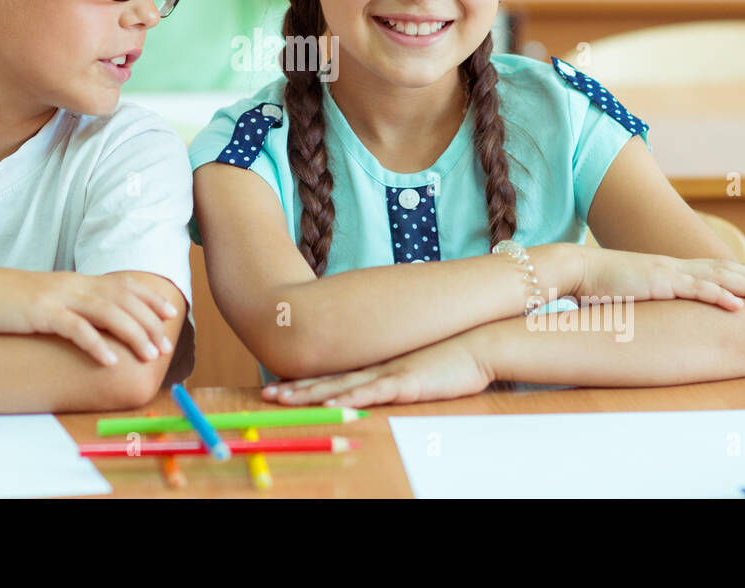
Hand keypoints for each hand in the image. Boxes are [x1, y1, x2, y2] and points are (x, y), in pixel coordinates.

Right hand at [0, 266, 178, 366]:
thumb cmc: (6, 300)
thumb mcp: (45, 298)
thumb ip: (69, 304)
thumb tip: (90, 321)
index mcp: (75, 281)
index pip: (122, 283)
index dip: (148, 297)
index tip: (169, 311)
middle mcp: (72, 285)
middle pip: (122, 299)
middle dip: (148, 321)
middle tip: (165, 343)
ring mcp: (58, 297)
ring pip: (107, 312)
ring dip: (132, 333)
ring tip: (149, 354)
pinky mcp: (41, 313)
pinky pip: (74, 328)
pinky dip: (95, 343)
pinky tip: (110, 359)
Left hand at [261, 336, 493, 408]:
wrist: (478, 342)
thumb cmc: (450, 354)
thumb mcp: (414, 361)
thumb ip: (395, 367)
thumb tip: (384, 372)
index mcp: (376, 362)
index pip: (333, 373)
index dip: (305, 380)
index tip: (279, 384)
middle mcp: (375, 365)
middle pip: (327, 379)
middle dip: (294, 388)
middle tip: (266, 394)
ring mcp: (387, 373)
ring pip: (339, 386)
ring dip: (308, 394)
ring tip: (281, 398)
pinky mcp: (405, 383)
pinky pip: (371, 392)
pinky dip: (348, 398)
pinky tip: (328, 403)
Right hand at [572, 246, 744, 311]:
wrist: (578, 270)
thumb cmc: (596, 286)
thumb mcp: (628, 294)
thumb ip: (644, 301)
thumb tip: (650, 316)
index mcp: (666, 270)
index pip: (708, 269)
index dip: (734, 273)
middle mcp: (672, 268)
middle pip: (721, 270)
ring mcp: (668, 273)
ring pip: (718, 278)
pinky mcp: (660, 283)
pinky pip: (697, 289)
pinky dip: (720, 296)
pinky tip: (738, 304)